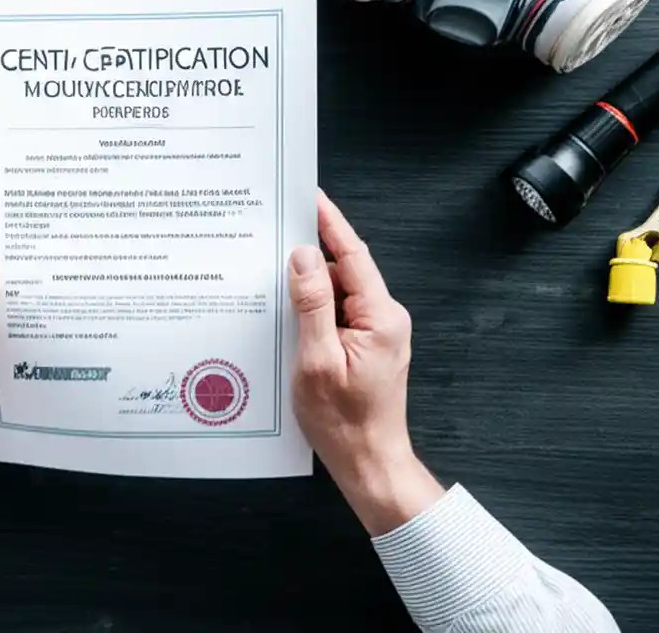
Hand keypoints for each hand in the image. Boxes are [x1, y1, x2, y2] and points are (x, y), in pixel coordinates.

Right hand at [288, 191, 442, 535]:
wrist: (369, 463)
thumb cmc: (344, 423)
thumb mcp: (317, 361)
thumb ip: (312, 304)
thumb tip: (303, 257)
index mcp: (380, 316)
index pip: (353, 253)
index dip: (329, 222)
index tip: (310, 195)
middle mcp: (385, 318)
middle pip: (345, 269)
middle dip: (312, 250)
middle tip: (276, 228)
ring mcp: (377, 333)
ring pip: (339, 292)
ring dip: (309, 283)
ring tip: (273, 271)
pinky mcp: (366, 347)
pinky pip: (337, 314)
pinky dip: (313, 307)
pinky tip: (287, 310)